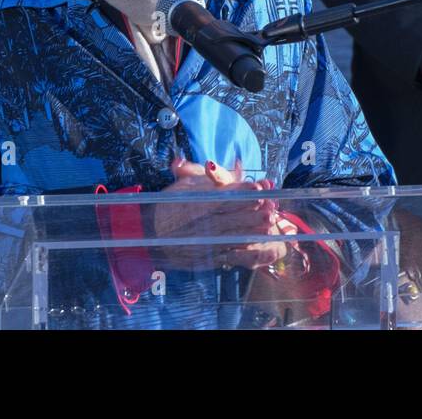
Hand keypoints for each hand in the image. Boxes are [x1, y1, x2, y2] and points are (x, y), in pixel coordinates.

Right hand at [148, 157, 287, 270]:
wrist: (150, 234)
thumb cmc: (169, 206)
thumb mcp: (184, 186)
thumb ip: (205, 176)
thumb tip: (221, 165)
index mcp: (198, 201)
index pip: (225, 195)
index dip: (244, 192)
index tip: (259, 189)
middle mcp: (203, 221)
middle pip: (233, 215)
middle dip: (254, 211)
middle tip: (271, 207)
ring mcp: (207, 241)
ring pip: (235, 234)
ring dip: (254, 229)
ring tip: (270, 224)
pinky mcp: (209, 257)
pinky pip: (231, 255)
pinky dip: (248, 253)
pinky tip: (263, 248)